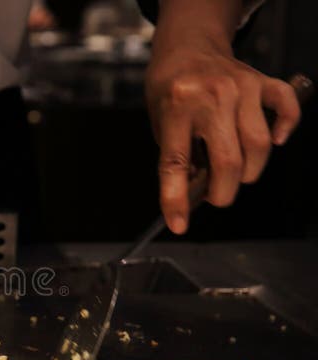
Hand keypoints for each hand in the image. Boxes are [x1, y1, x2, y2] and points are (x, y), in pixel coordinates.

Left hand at [145, 42, 299, 233]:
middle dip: (223, 192)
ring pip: (258, 145)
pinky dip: (285, 129)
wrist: (187, 48)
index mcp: (177, 107)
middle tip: (217, 198)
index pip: (175, 162)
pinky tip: (274, 142)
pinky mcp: (263, 82)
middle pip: (228, 161)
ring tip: (236, 175)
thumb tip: (194, 196)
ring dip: (249, 171)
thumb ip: (179, 157)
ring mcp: (241, 88)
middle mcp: (212, 97)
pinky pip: (285, 109)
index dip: (176, 199)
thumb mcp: (161, 123)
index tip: (178, 225)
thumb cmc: (170, 90)